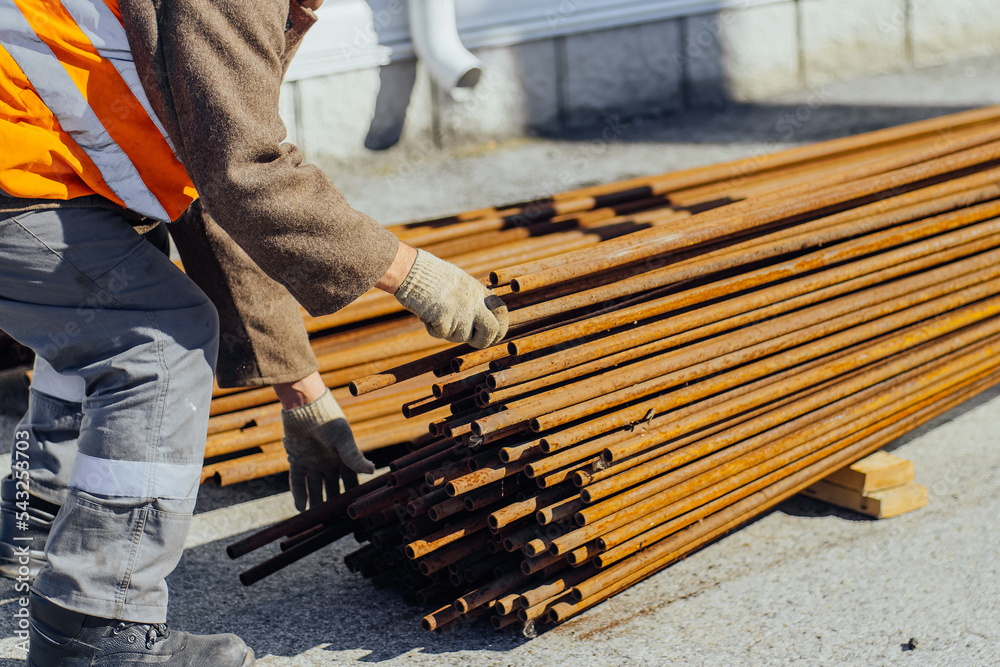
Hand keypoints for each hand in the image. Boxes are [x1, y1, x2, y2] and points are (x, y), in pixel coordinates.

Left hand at [280, 389, 373, 510]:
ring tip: (315, 518)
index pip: (349, 481)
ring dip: (315, 502)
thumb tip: (373, 471)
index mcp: (343, 458)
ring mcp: (312, 462)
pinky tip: (300, 508)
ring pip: (314, 487)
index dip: (351, 494)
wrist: (305, 406)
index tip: (353, 510)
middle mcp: (328, 463)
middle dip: (332, 502)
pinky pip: (297, 481)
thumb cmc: (328, 419)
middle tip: (333, 520)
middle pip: (331, 488)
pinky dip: (299, 494)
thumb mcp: (343, 439)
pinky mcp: (296, 460)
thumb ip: (354, 456)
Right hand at [393, 250, 508, 348]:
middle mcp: (475, 302)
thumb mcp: (462, 285)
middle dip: (482, 341)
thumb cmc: (433, 276)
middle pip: (491, 331)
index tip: (491, 336)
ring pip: (461, 337)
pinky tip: (426, 312)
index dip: (499, 330)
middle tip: (471, 340)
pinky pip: (441, 334)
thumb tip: (481, 323)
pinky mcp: (445, 319)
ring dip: (448, 331)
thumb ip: (474, 301)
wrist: (412, 270)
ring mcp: (461, 311)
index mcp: (481, 292)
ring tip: (437, 312)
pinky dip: (432, 328)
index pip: (502, 314)